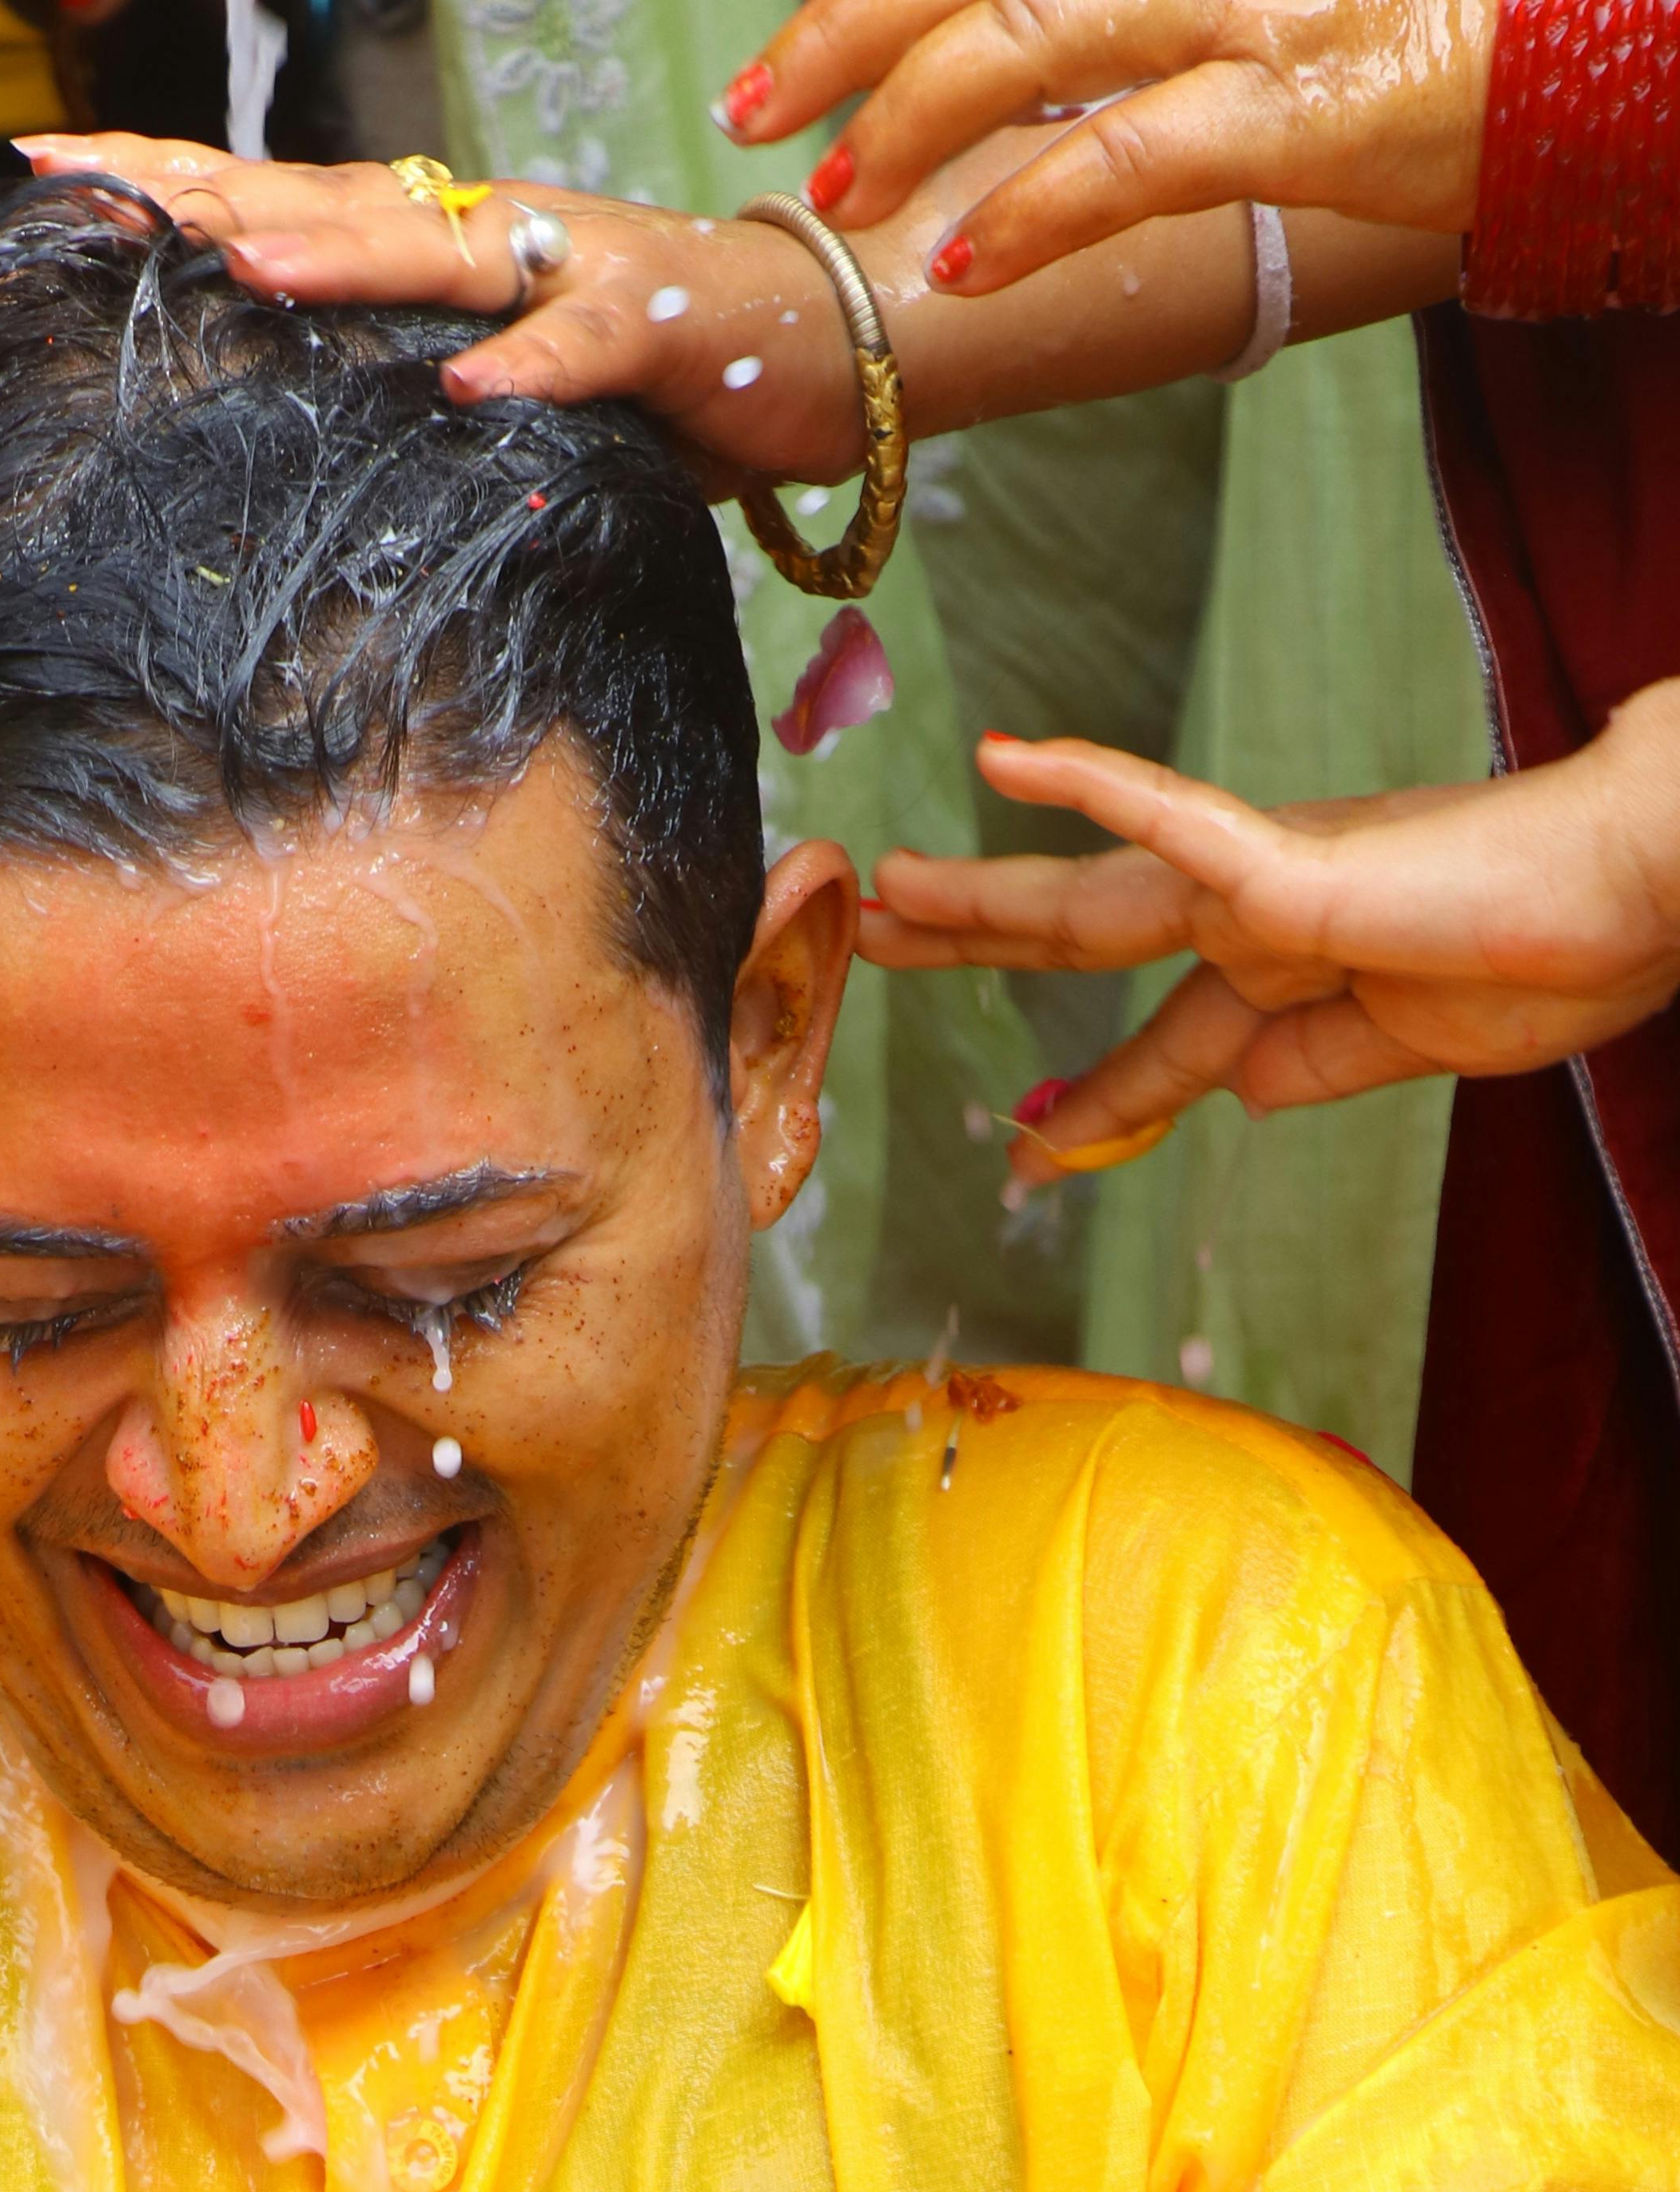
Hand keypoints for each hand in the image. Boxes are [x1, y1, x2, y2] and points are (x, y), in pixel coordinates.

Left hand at [9, 133, 867, 467]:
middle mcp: (492, 238)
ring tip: (242, 263)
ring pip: (440, 256)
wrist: (834, 342)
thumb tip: (264, 437)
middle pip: (330, 205)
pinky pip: (586, 347)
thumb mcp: (503, 387)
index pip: (286, 205)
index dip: (171, 187)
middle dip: (209, 196)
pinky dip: (528, 366)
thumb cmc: (655, 379)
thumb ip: (398, 398)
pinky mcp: (663, 333)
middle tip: (93, 191)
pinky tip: (465, 385)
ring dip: (339, 258)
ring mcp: (575, 271)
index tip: (49, 175)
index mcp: (443, 250)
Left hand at [714, 0, 1496, 294]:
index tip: (778, 67)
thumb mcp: (1249, 13)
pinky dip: (1039, 206)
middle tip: (752, 109)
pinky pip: (1143, 149)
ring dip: (908, 115)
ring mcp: (1259, 6)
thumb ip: (1129, 23)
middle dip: (844, 35)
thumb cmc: (1429, 23)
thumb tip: (1019, 59)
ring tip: (837, 191)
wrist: (1601, 39)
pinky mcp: (1312, 102)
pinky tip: (967, 256)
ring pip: (1031, 31)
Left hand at [859, 686, 1679, 1172]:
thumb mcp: (1417, 1049)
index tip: (1028, 1143)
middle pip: (1097, 934)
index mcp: (1311, 957)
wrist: (1656, 886)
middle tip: (880, 938)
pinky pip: (1174, 815)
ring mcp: (1282, 875)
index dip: (1096, 1097)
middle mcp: (1275, 906)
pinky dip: (1087, 787)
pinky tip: (1007, 756)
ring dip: (988, 891)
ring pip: (1099, 885)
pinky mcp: (1304, 857)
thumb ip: (1317, 1065)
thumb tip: (1226, 1095)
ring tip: (890, 886)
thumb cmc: (1568, 953)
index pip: (1172, 1038)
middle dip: (986, 944)